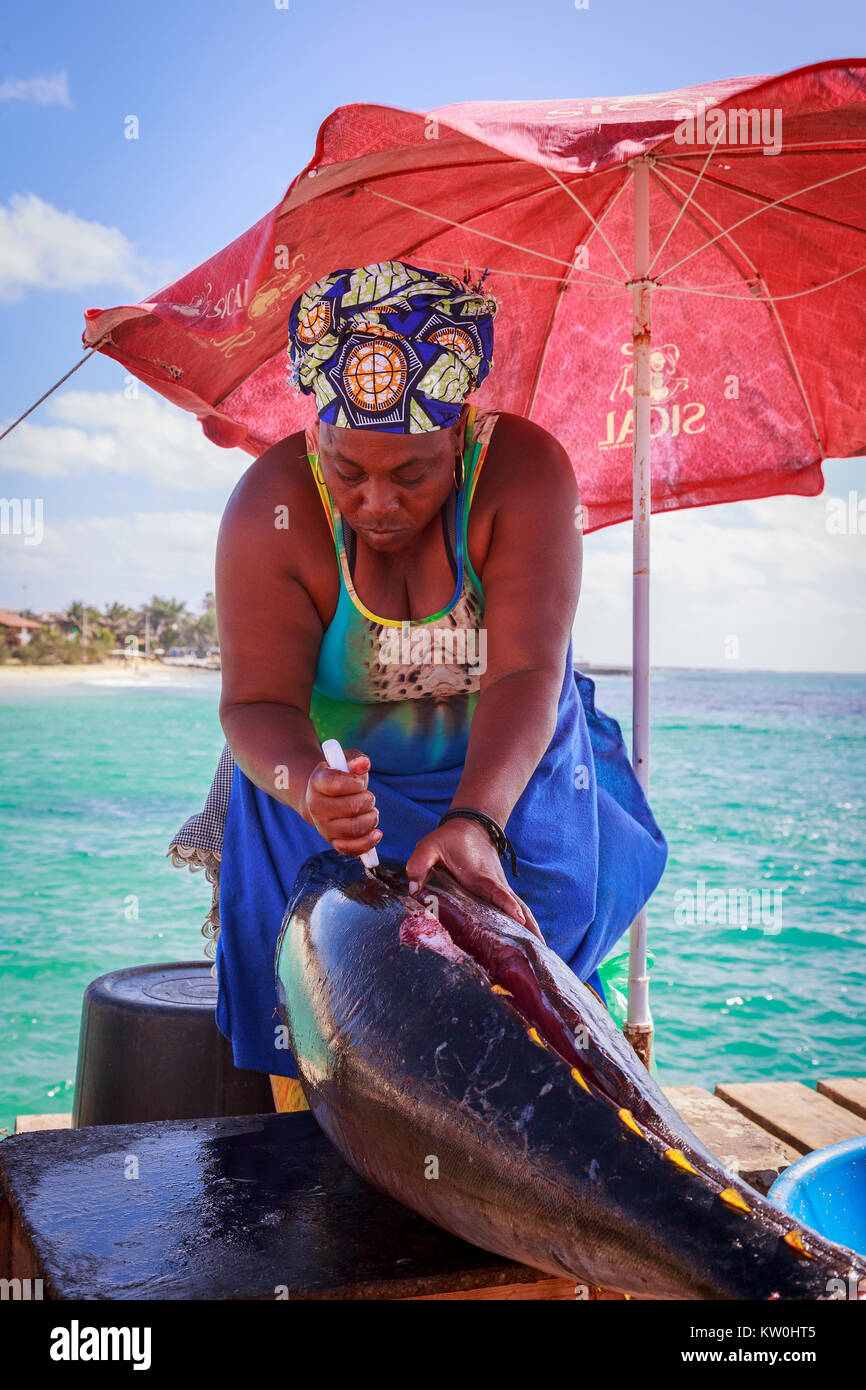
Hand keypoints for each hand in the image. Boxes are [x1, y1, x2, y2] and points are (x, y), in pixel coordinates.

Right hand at [304, 749, 381, 856]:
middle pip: (351, 807)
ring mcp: (323, 826)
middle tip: (368, 797)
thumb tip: (364, 764)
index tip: (360, 782)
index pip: (336, 784)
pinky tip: (376, 833)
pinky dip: (368, 842)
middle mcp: (316, 806)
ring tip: (371, 812)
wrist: (321, 797)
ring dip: (371, 819)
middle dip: (368, 800)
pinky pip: (351, 848)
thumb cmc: (339, 776)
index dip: (355, 783)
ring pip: (354, 828)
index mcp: (317, 782)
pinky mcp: (333, 841)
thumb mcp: (345, 762)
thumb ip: (355, 760)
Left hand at [405, 819, 542, 941]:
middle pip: (517, 907)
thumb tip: (414, 890)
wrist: (474, 826)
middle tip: (539, 951)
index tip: (518, 918)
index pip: (495, 891)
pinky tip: (533, 944)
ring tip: (542, 954)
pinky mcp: (503, 893)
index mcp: (478, 875)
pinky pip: (519, 911)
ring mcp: (502, 889)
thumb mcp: (429, 845)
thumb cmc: (450, 839)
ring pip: (522, 911)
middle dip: (528, 928)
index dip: (506, 904)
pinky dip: (528, 926)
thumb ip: (419, 864)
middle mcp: (496, 884)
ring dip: (533, 930)